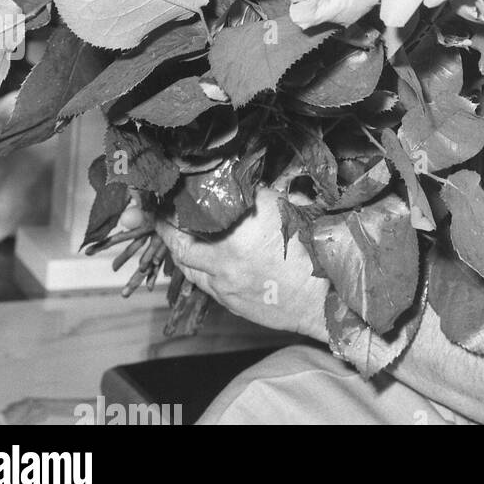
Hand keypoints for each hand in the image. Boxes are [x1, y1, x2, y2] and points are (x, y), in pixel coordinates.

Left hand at [155, 187, 328, 341]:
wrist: (319, 298)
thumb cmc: (310, 252)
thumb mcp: (291, 211)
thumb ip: (263, 196)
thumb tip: (245, 184)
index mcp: (241, 231)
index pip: (203, 208)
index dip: (188, 198)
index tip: (181, 192)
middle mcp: (225, 258)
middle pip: (182, 240)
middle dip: (169, 226)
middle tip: (164, 215)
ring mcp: (223, 282)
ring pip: (185, 263)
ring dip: (177, 247)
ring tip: (173, 234)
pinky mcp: (226, 299)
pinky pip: (200, 280)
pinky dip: (193, 266)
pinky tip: (196, 259)